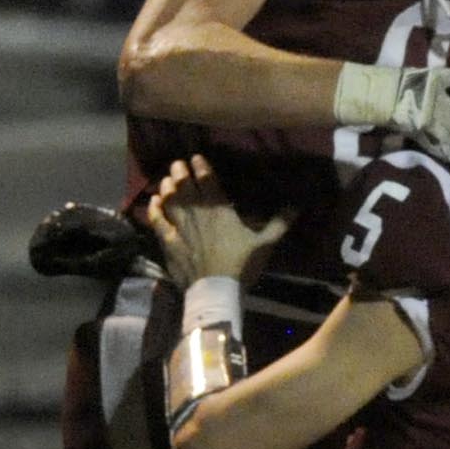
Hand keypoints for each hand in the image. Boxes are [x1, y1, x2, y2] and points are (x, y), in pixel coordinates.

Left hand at [147, 155, 288, 285]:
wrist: (217, 291)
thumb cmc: (242, 266)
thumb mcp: (265, 244)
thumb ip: (278, 224)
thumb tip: (297, 207)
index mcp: (220, 210)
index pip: (208, 181)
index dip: (201, 167)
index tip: (196, 157)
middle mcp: (198, 213)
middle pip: (185, 186)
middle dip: (180, 172)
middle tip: (178, 164)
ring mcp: (181, 227)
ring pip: (171, 200)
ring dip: (168, 188)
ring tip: (166, 179)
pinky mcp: (170, 242)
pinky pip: (158, 222)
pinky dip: (154, 210)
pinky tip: (152, 202)